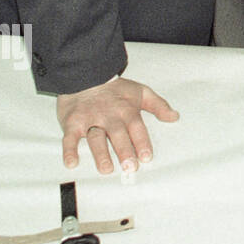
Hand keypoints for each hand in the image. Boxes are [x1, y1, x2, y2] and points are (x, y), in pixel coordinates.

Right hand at [57, 76, 177, 173]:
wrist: (86, 75)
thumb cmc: (115, 89)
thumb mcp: (141, 91)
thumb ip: (158, 105)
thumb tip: (174, 117)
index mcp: (127, 110)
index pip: (137, 128)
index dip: (142, 142)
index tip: (147, 157)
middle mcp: (109, 116)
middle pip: (118, 135)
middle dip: (124, 151)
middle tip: (129, 167)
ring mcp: (90, 120)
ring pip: (96, 138)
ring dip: (101, 154)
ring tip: (106, 169)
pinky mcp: (72, 123)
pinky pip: (69, 137)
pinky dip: (69, 150)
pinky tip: (72, 163)